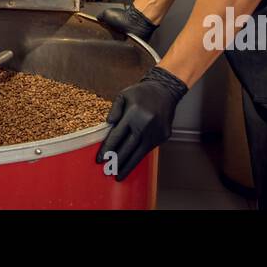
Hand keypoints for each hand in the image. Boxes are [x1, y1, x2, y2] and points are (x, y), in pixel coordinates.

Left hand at [95, 66, 188, 180]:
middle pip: (127, 149)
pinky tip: (132, 162)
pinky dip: (139, 157)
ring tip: (119, 175)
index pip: (116, 136)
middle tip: (107, 171)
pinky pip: (148, 150)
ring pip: (139, 154)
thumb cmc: (142, 93)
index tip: (100, 159)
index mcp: (133, 114)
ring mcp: (155, 132)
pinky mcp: (163, 136)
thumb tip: (108, 124)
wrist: (166, 90)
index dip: (107, 149)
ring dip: (128, 165)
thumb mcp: (124, 95)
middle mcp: (144, 125)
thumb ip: (114, 110)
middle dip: (116, 162)